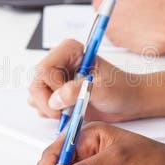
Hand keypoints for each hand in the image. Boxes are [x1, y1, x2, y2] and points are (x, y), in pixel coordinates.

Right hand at [28, 39, 145, 122]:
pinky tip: (69, 113)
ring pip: (35, 94)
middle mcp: (60, 62)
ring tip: (70, 112)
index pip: (45, 69)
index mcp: (70, 51)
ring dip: (49, 109)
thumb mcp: (103, 89)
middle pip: (36, 83)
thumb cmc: (121, 89)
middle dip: (47, 103)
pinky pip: (40, 104)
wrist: (128, 100)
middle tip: (64, 113)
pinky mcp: (56, 92)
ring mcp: (57, 78)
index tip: (63, 102)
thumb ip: (77, 91)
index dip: (51, 89)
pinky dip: (51, 113)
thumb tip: (55, 99)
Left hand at [92, 0, 164, 54]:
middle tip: (135, 18)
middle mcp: (104, 3)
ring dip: (124, 29)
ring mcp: (107, 23)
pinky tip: (143, 36)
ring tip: (143, 28)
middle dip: (118, 16)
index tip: (128, 6)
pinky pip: (120, 41)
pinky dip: (129, 41)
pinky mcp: (114, 40)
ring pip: (112, 28)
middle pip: (105, 11)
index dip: (120, 2)